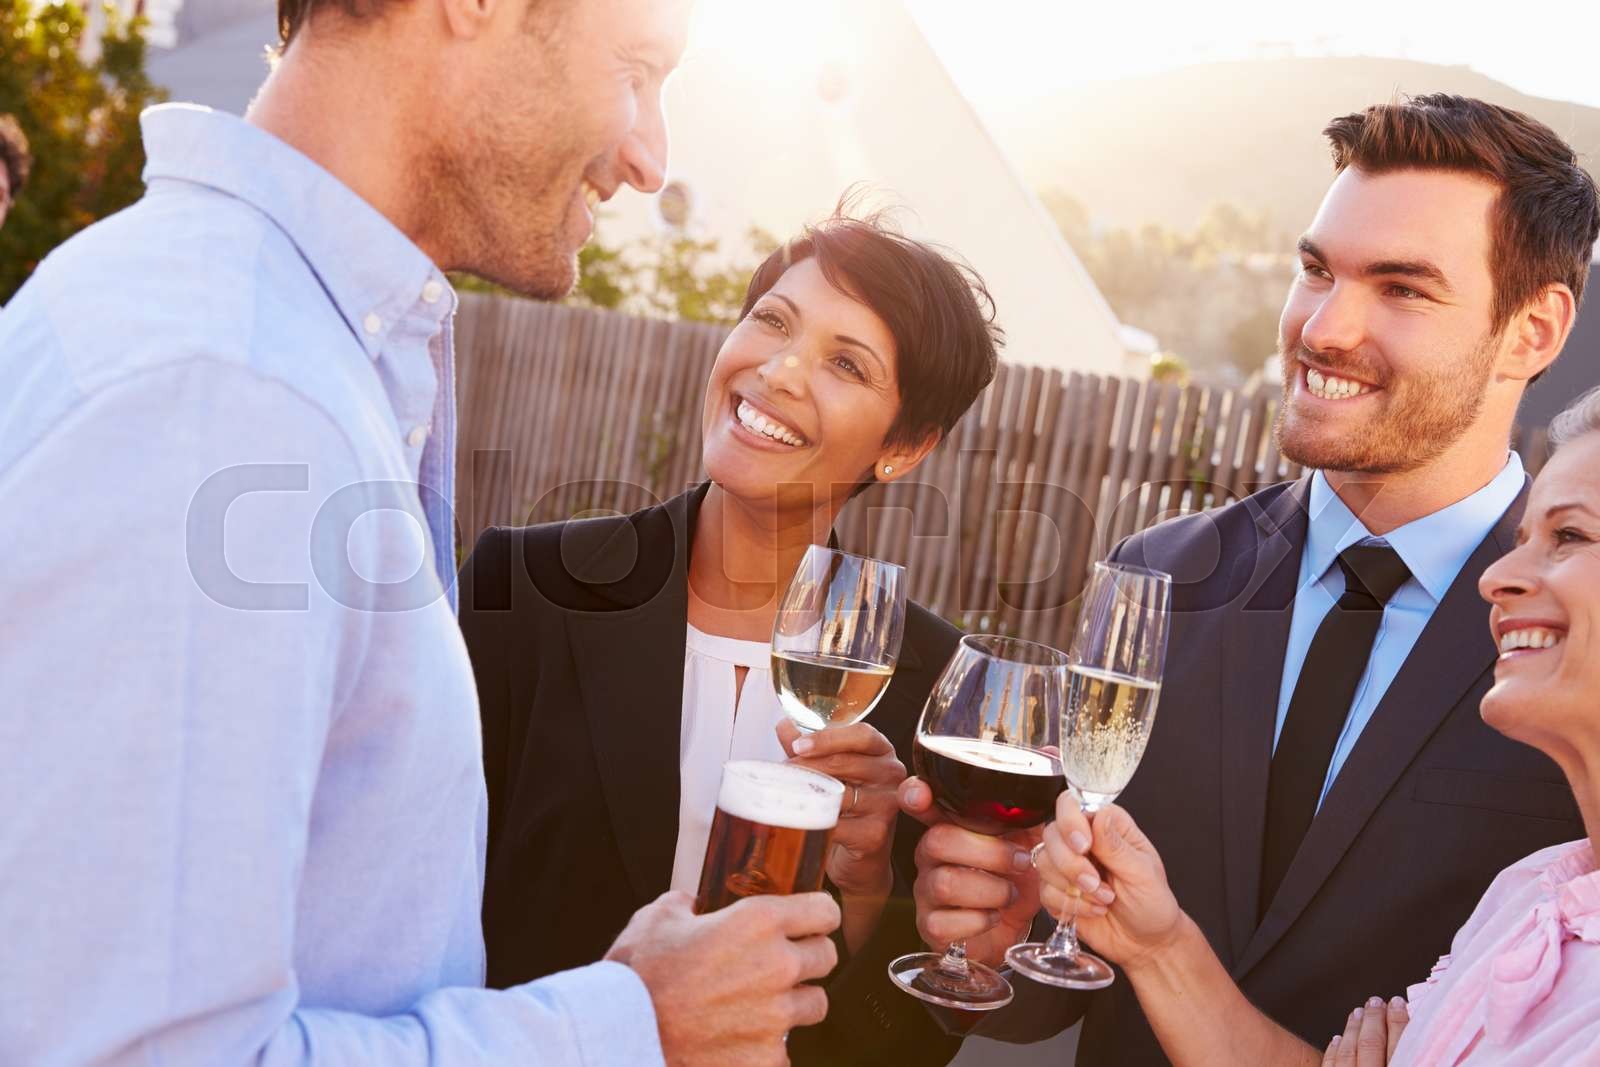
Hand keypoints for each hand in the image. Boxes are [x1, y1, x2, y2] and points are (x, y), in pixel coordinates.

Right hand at [606, 889, 840, 1066]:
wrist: (623, 1032)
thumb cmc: (638, 975)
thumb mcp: (659, 917)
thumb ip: (687, 903)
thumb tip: (693, 904)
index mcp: (758, 922)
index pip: (825, 910)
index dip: (818, 914)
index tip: (812, 920)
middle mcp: (777, 966)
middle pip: (827, 956)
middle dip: (809, 957)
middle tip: (784, 961)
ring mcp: (776, 1016)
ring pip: (816, 1004)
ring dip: (796, 1001)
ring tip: (765, 1002)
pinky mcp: (767, 1057)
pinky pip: (786, 1048)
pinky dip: (769, 1044)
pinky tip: (743, 1035)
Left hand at [778, 720, 903, 898]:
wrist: (863, 855)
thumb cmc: (848, 806)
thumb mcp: (829, 770)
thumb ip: (808, 748)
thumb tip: (784, 725)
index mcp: (882, 751)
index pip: (862, 735)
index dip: (827, 738)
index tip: (797, 746)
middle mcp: (892, 774)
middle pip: (846, 762)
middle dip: (806, 767)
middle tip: (779, 773)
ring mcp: (887, 805)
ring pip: (839, 794)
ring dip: (805, 794)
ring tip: (783, 795)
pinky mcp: (876, 834)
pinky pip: (836, 824)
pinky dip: (812, 822)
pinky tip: (797, 820)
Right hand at [898, 776, 1043, 968]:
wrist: (1012, 928)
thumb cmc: (1016, 877)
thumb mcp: (1029, 836)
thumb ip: (1035, 800)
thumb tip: (1052, 752)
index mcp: (951, 824)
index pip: (919, 800)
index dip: (916, 794)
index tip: (921, 794)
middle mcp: (931, 853)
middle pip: (939, 840)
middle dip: (990, 853)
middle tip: (1022, 862)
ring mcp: (927, 890)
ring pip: (945, 882)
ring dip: (991, 889)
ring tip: (1011, 893)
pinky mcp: (932, 926)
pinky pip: (945, 922)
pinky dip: (979, 920)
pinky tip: (994, 916)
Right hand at [1034, 793, 1180, 972]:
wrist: (1145, 942)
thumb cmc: (1152, 903)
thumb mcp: (1142, 873)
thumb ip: (1116, 846)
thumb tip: (1100, 816)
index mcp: (1107, 825)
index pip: (1072, 805)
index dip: (1071, 823)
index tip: (1084, 846)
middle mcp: (1083, 841)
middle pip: (1052, 833)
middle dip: (1072, 865)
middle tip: (1097, 883)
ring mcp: (1067, 866)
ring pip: (1044, 862)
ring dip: (1072, 887)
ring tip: (1103, 899)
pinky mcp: (1057, 891)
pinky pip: (1045, 891)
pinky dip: (1070, 905)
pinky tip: (1093, 909)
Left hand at [1322, 997, 1407, 1065]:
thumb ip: (1404, 1057)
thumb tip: (1416, 1044)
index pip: (1398, 1047)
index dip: (1398, 1022)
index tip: (1398, 1003)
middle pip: (1370, 1045)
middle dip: (1373, 1019)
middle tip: (1376, 1001)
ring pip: (1348, 1052)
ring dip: (1353, 1029)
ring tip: (1357, 1012)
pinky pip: (1330, 1066)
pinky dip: (1334, 1050)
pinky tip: (1336, 1039)